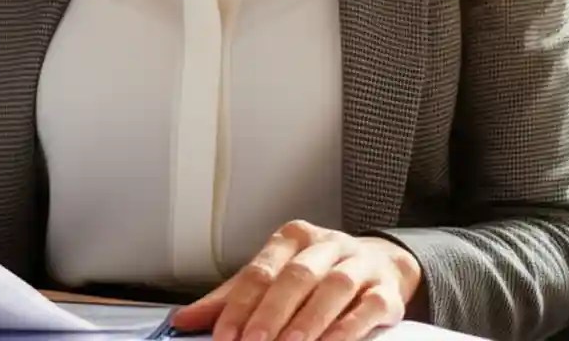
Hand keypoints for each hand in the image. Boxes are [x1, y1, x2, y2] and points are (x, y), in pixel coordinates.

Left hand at [171, 220, 421, 340]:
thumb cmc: (317, 273)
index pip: (260, 270)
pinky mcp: (386, 291)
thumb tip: (182, 320)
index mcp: (292, 238)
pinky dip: (348, 328)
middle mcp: (326, 245)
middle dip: (271, 313)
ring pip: (333, 288)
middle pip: (295, 277)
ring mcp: (359, 265)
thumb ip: (230, 300)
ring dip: (308, 321)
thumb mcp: (273, 277)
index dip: (240, 305)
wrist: (383, 265)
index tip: (224, 336)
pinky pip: (368, 307)